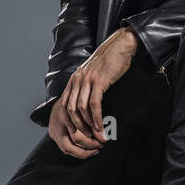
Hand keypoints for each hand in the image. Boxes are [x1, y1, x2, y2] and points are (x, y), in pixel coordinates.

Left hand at [48, 28, 137, 157]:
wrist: (120, 46)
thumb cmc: (109, 62)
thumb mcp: (93, 74)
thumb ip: (87, 86)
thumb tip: (87, 103)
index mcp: (74, 80)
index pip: (65, 105)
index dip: (69, 121)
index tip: (77, 133)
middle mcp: (77, 80)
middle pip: (70, 109)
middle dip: (77, 127)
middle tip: (85, 138)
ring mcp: (87, 80)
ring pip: (80, 109)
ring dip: (87, 125)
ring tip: (95, 136)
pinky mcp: (99, 81)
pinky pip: (94, 104)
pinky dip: (96, 118)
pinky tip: (100, 126)